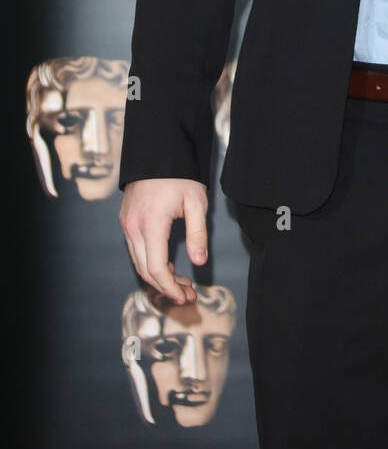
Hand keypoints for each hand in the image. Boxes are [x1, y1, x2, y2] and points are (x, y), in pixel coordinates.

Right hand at [120, 178, 208, 304]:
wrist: (157, 152)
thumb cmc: (179, 175)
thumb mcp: (196, 202)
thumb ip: (198, 233)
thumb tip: (200, 261)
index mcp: (151, 225)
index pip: (157, 269)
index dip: (170, 288)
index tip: (185, 296)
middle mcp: (133, 228)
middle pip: (146, 270)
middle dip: (166, 287)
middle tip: (188, 294)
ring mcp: (127, 224)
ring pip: (139, 262)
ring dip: (158, 276)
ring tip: (182, 282)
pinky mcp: (126, 220)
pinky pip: (136, 250)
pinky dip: (151, 262)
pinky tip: (169, 264)